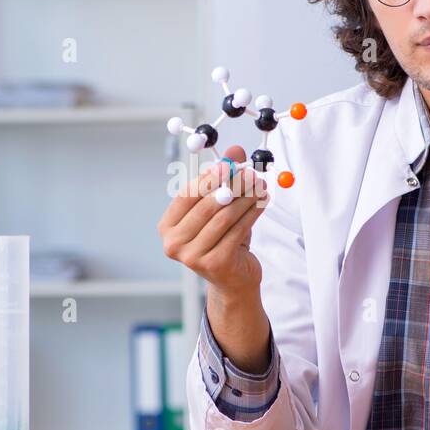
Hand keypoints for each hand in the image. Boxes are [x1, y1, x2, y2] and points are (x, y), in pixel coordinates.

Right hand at [158, 145, 268, 296]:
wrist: (233, 279)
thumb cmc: (222, 239)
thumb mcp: (219, 208)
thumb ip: (223, 179)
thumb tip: (235, 151)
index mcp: (167, 227)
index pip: (186, 195)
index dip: (208, 178)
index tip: (227, 165)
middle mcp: (174, 244)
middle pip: (206, 206)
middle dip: (231, 186)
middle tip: (250, 172)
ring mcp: (192, 257)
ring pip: (224, 218)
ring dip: (245, 198)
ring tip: (260, 185)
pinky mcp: (215, 264)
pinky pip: (237, 231)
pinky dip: (252, 214)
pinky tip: (262, 202)